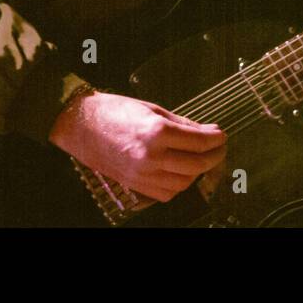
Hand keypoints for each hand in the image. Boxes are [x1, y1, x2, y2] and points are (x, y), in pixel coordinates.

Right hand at [48, 90, 227, 202]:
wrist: (80, 125)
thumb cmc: (115, 111)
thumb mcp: (153, 110)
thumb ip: (182, 124)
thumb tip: (206, 132)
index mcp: (157, 132)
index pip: (200, 142)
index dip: (217, 139)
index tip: (221, 135)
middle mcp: (151, 156)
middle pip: (197, 164)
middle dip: (214, 156)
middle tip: (219, 147)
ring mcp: (142, 174)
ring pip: (184, 182)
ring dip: (198, 172)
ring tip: (201, 158)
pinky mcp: (135, 185)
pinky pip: (167, 193)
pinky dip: (179, 184)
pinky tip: (182, 171)